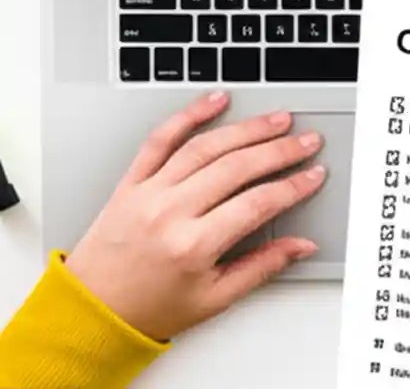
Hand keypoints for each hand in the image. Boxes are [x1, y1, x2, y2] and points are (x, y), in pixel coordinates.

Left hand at [64, 92, 326, 340]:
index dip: (293, 187)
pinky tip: (215, 101)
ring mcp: (148, 193)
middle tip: (307, 141)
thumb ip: (262, 267)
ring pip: (205, 147)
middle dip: (280, 151)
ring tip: (277, 120)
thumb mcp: (214, 298)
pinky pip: (160, 140)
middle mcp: (170, 213)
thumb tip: (301, 247)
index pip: (257, 204)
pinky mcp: (131, 182)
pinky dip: (189, 115)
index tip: (314, 175)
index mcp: (193, 246)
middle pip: (236, 168)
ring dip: (246, 129)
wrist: (91, 310)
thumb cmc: (150, 308)